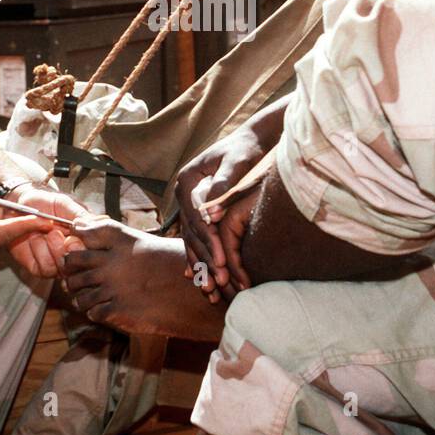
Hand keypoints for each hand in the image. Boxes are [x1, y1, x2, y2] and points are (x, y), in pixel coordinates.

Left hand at [5, 186, 87, 277]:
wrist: (19, 205)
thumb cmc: (44, 202)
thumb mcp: (64, 204)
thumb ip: (81, 215)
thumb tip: (102, 223)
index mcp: (84, 238)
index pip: (94, 252)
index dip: (82, 247)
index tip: (71, 236)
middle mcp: (74, 254)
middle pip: (79, 266)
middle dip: (64, 248)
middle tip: (53, 232)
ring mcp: (58, 263)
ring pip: (61, 268)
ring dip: (49, 248)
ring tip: (43, 232)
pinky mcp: (40, 268)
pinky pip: (45, 269)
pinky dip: (37, 253)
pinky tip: (34, 240)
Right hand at [175, 125, 265, 301]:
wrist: (251, 142)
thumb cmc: (247, 149)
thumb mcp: (237, 161)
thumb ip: (225, 183)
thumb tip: (212, 212)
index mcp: (187, 181)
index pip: (196, 218)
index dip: (209, 242)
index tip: (223, 262)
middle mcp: (183, 194)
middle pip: (192, 234)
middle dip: (206, 261)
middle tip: (219, 284)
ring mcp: (188, 205)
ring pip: (192, 241)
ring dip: (201, 267)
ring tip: (211, 292)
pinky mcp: (199, 213)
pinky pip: (197, 240)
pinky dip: (201, 260)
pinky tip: (202, 281)